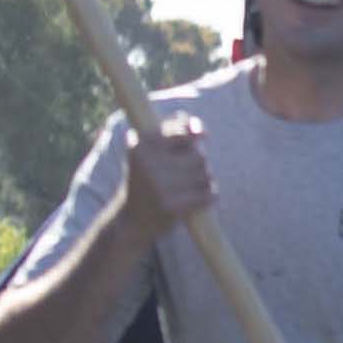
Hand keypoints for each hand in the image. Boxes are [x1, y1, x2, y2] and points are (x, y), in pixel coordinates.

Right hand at [116, 113, 212, 239]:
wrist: (131, 220)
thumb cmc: (146, 180)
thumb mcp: (150, 153)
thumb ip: (171, 132)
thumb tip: (192, 122)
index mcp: (142, 144)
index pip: (182, 132)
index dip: (196, 132)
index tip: (204, 136)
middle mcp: (148, 162)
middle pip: (199, 156)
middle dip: (201, 164)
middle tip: (191, 174)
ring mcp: (158, 184)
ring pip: (204, 175)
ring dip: (206, 181)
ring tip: (195, 187)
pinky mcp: (170, 205)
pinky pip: (205, 195)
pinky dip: (210, 196)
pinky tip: (205, 198)